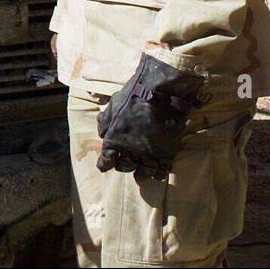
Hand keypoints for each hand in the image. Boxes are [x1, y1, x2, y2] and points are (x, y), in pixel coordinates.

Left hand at [96, 53, 205, 178]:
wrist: (159, 94)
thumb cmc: (132, 97)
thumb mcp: (111, 108)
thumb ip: (104, 123)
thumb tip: (103, 134)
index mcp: (114, 140)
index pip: (107, 161)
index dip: (105, 165)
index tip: (104, 166)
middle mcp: (131, 151)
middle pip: (125, 167)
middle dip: (124, 166)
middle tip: (126, 163)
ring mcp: (150, 153)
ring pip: (144, 172)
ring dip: (141, 173)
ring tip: (141, 174)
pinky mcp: (167, 152)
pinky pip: (162, 170)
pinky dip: (159, 172)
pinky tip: (157, 171)